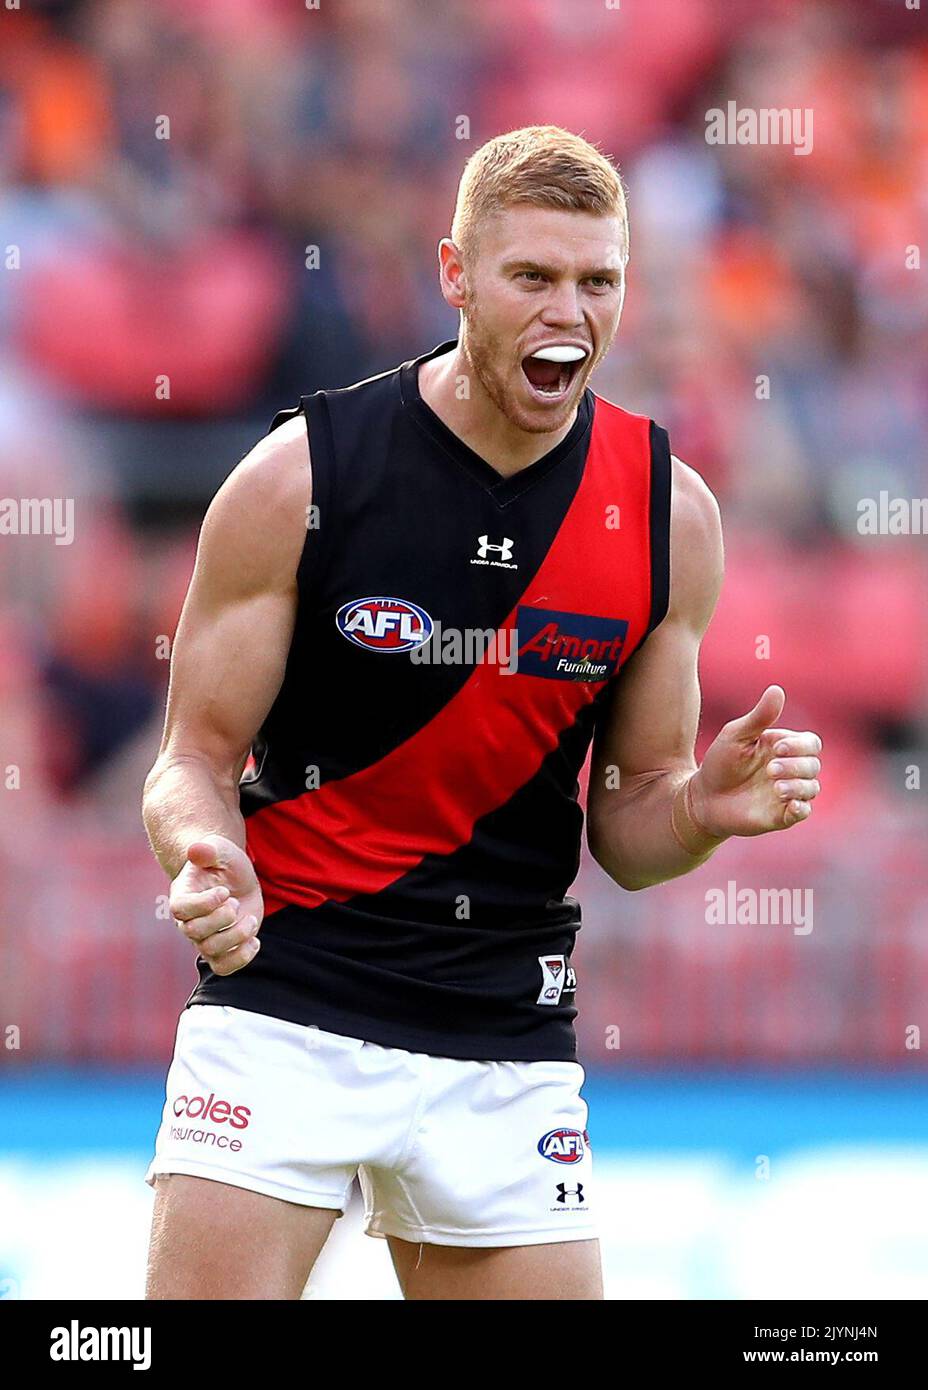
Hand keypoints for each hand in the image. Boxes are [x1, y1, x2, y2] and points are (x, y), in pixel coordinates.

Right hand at [169, 834, 264, 975]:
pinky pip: (224, 967)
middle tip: (236, 901)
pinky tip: (255, 939)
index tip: (225, 891)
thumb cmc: (223, 862)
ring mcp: (204, 938)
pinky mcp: (222, 950)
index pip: (180, 909)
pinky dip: (243, 956)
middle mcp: (188, 921)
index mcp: (182, 895)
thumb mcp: (220, 849)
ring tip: (250, 918)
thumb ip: (209, 850)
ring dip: (237, 935)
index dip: (204, 903)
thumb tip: (195, 850)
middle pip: (195, 933)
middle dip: (223, 918)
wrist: (233, 878)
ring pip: (211, 952)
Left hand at [689, 685, 821, 837]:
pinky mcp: (781, 815)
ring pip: (812, 788)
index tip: (776, 748)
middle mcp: (790, 770)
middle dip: (796, 766)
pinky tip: (790, 804)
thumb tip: (777, 689)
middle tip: (770, 770)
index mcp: (783, 748)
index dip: (800, 745)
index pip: (811, 743)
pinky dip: (801, 808)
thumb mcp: (736, 736)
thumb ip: (759, 717)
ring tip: (775, 786)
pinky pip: (804, 811)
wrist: (702, 798)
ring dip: (798, 786)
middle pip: (813, 765)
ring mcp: (787, 793)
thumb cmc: (720, 763)